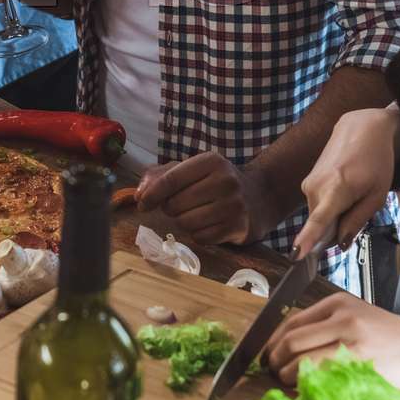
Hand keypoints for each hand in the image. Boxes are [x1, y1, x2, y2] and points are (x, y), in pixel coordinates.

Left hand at [135, 152, 281, 245]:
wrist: (259, 197)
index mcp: (211, 161)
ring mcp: (234, 205)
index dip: (151, 194)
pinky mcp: (238, 227)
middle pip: (175, 204)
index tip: (141, 204)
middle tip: (182, 205)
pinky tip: (209, 224)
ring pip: (186, 223)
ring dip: (184, 222)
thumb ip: (160, 176)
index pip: (171, 180)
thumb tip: (139, 194)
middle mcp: (225, 181)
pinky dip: (198, 234)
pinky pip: (200, 238)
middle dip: (171, 208)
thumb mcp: (192, 170)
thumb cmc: (216, 182)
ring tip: (196, 214)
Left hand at [263, 293, 399, 388]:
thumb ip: (326, 324)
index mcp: (338, 303)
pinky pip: (321, 378)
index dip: (273, 340)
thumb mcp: (357, 316)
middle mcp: (343, 318)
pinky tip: (308, 389)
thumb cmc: (390, 335)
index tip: (267, 353)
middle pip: (291, 340)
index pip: (292, 321)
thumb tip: (286, 343)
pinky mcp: (361, 365)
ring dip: (287, 376)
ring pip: (301, 361)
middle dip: (275, 360)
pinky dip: (307, 386)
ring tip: (287, 381)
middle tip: (273, 371)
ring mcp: (352, 342)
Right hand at [292, 107, 399, 257]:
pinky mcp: (307, 181)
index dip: (307, 240)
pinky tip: (345, 188)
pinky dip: (331, 204)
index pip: (318, 220)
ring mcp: (308, 183)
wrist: (362, 128)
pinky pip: (318, 204)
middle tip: (359, 205)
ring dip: (336, 213)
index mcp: (336, 189)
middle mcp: (315, 186)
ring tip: (353, 191)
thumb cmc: (375, 160)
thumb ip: (356, 221)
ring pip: (320, 214)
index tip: (296, 255)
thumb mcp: (376, 195)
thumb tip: (340, 243)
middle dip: (338, 226)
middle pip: (323, 224)